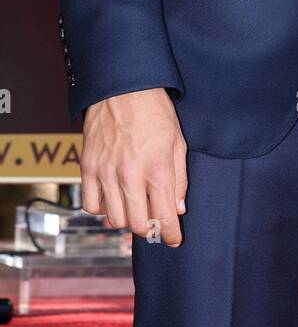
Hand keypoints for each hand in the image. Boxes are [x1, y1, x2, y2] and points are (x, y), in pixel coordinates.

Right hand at [81, 88, 187, 245]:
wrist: (124, 87)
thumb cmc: (155, 112)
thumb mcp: (178, 142)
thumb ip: (179, 179)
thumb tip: (178, 208)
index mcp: (157, 169)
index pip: (165, 216)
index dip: (171, 233)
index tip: (174, 239)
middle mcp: (130, 175)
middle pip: (138, 224)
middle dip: (150, 229)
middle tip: (155, 222)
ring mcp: (106, 172)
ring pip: (114, 218)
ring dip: (127, 220)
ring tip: (135, 208)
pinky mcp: (88, 166)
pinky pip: (91, 204)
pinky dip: (102, 208)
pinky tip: (113, 199)